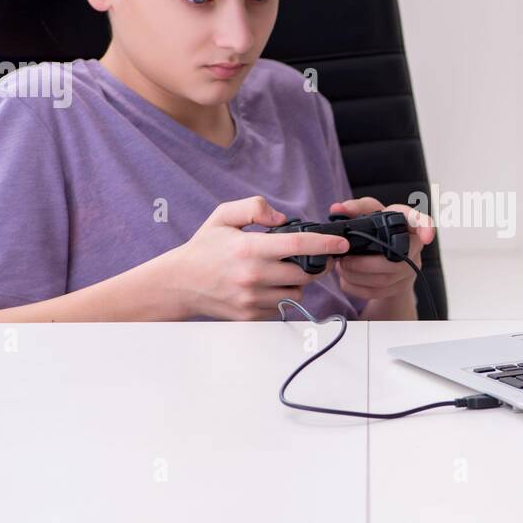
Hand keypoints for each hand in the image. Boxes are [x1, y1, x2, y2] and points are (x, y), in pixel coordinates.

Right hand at [170, 196, 350, 320]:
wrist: (180, 283)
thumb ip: (255, 207)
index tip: (342, 243)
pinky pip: (282, 307)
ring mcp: (253, 299)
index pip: (299, 245)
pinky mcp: (251, 315)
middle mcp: (254, 276)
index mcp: (250, 248)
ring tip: (281, 270)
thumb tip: (284, 219)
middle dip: (315, 264)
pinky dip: (282, 296)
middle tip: (311, 256)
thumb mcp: (224, 216)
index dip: (326, 244)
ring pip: (297, 292)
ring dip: (298, 281)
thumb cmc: (205, 248)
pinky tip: (268, 285)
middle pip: (306, 273)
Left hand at [327, 197, 434, 304]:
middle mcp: (413, 247)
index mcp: (407, 224)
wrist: (383, 254)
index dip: (426, 228)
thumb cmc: (377, 228)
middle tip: (344, 259)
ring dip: (357, 276)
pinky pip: (378, 292)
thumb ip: (354, 208)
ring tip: (341, 268)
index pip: (421, 222)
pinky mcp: (400, 286)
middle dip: (364, 263)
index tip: (426, 236)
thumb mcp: (368, 212)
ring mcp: (409, 269)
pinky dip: (357, 288)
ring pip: (385, 279)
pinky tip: (346, 280)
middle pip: (396, 260)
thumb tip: (337, 209)